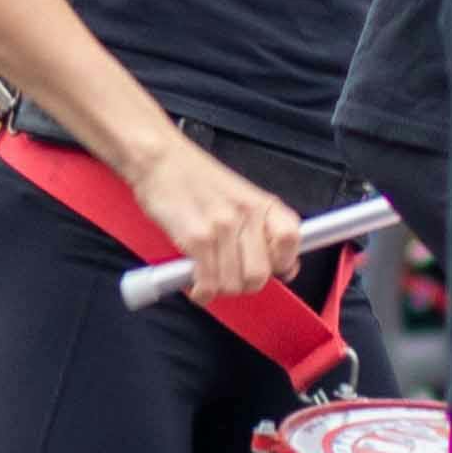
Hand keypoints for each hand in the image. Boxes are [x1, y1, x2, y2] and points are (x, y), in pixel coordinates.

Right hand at [124, 138, 300, 299]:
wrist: (160, 160)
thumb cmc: (194, 179)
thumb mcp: (240, 197)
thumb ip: (262, 229)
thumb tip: (284, 268)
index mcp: (262, 204)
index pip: (291, 242)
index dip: (283, 263)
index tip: (271, 269)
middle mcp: (246, 214)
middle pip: (259, 275)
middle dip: (242, 285)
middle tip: (229, 277)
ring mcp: (222, 227)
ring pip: (232, 284)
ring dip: (218, 289)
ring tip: (207, 276)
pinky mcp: (196, 238)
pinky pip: (207, 283)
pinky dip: (201, 292)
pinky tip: (195, 284)